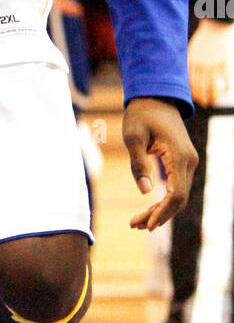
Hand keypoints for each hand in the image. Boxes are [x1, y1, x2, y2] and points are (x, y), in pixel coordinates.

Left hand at [122, 97, 196, 230]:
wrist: (155, 97)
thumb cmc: (141, 114)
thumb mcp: (132, 136)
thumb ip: (138, 163)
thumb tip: (144, 191)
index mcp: (179, 156)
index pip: (176, 194)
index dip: (162, 212)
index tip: (146, 224)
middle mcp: (189, 161)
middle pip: (179, 199)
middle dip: (158, 215)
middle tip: (134, 225)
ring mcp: (188, 162)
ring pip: (178, 196)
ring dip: (160, 210)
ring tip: (137, 223)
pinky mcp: (182, 162)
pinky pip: (176, 187)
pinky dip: (163, 200)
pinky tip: (148, 209)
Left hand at [187, 19, 231, 107]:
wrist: (217, 23)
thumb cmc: (205, 36)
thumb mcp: (192, 48)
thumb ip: (190, 62)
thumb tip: (187, 76)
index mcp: (192, 62)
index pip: (190, 83)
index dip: (192, 93)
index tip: (194, 99)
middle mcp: (202, 65)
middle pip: (201, 87)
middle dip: (202, 98)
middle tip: (204, 104)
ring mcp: (214, 64)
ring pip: (213, 87)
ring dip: (214, 97)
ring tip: (214, 102)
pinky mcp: (226, 62)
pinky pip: (226, 79)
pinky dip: (226, 87)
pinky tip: (226, 91)